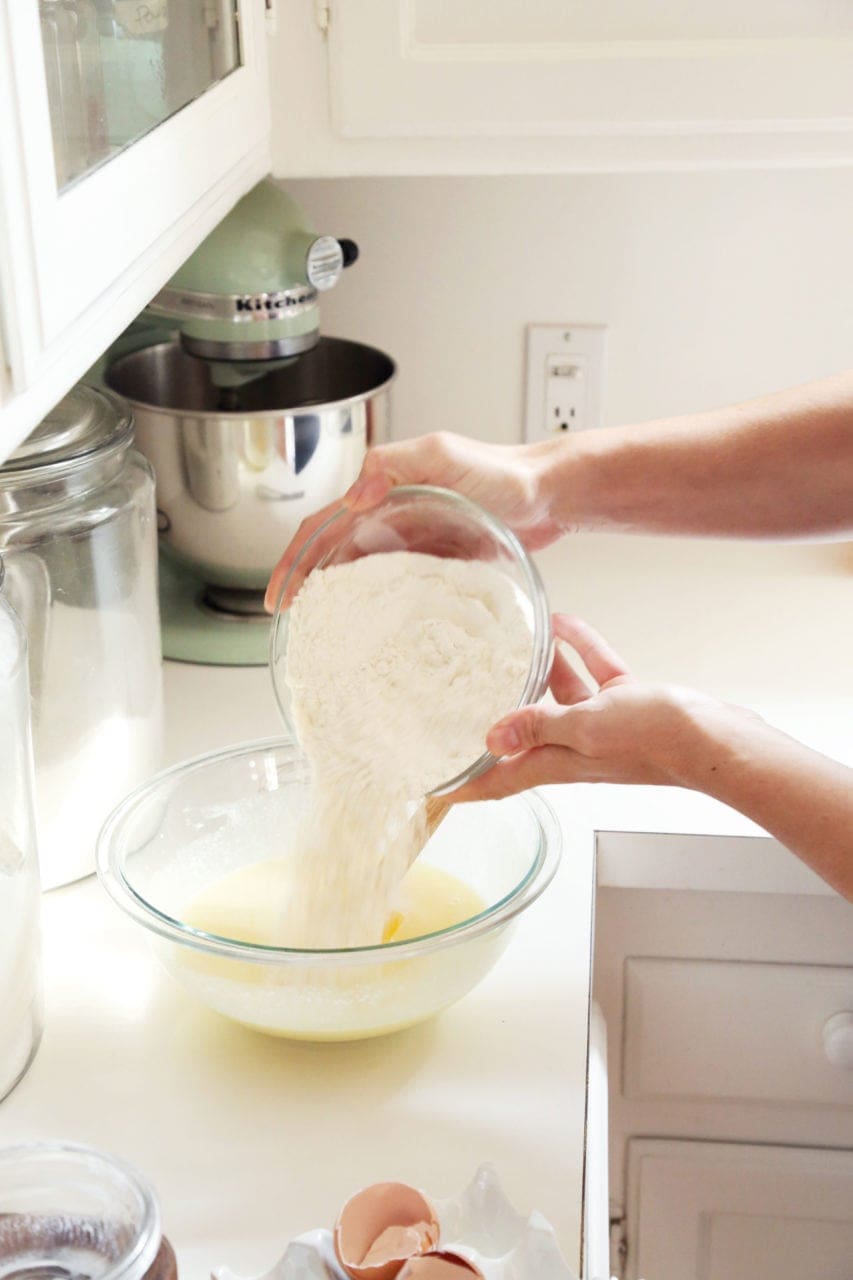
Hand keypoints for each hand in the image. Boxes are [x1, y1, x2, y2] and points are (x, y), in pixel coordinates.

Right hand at [265, 433, 562, 611]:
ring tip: (322, 638)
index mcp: (379, 493)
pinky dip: (378, 612)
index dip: (293, 562)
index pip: (320, 528)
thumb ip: (395, 465)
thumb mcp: (443, 455)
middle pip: (331, 556)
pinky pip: (397, 591)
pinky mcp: (436, 566)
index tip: (277, 597)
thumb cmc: (501, 471)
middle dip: (305, 588)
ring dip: (336, 603)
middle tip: (291, 626)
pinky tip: (376, 636)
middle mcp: (389, 519)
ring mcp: (411, 545)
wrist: (548, 494)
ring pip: (360, 578)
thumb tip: (353, 495)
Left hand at [450, 614, 742, 802]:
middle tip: (461, 701)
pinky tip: (563, 625)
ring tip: (513, 642)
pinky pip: (594, 675)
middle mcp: (576, 748)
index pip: (500, 781)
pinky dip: (578, 651)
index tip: (434, 791)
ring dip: (539, 671)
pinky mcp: (630, 706)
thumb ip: (539, 725)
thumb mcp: (586, 727)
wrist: (716, 739)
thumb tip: (492, 735)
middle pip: (524, 736)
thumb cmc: (656, 741)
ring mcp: (604, 727)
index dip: (466, 788)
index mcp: (558, 762)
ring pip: (560, 698)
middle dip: (494, 722)